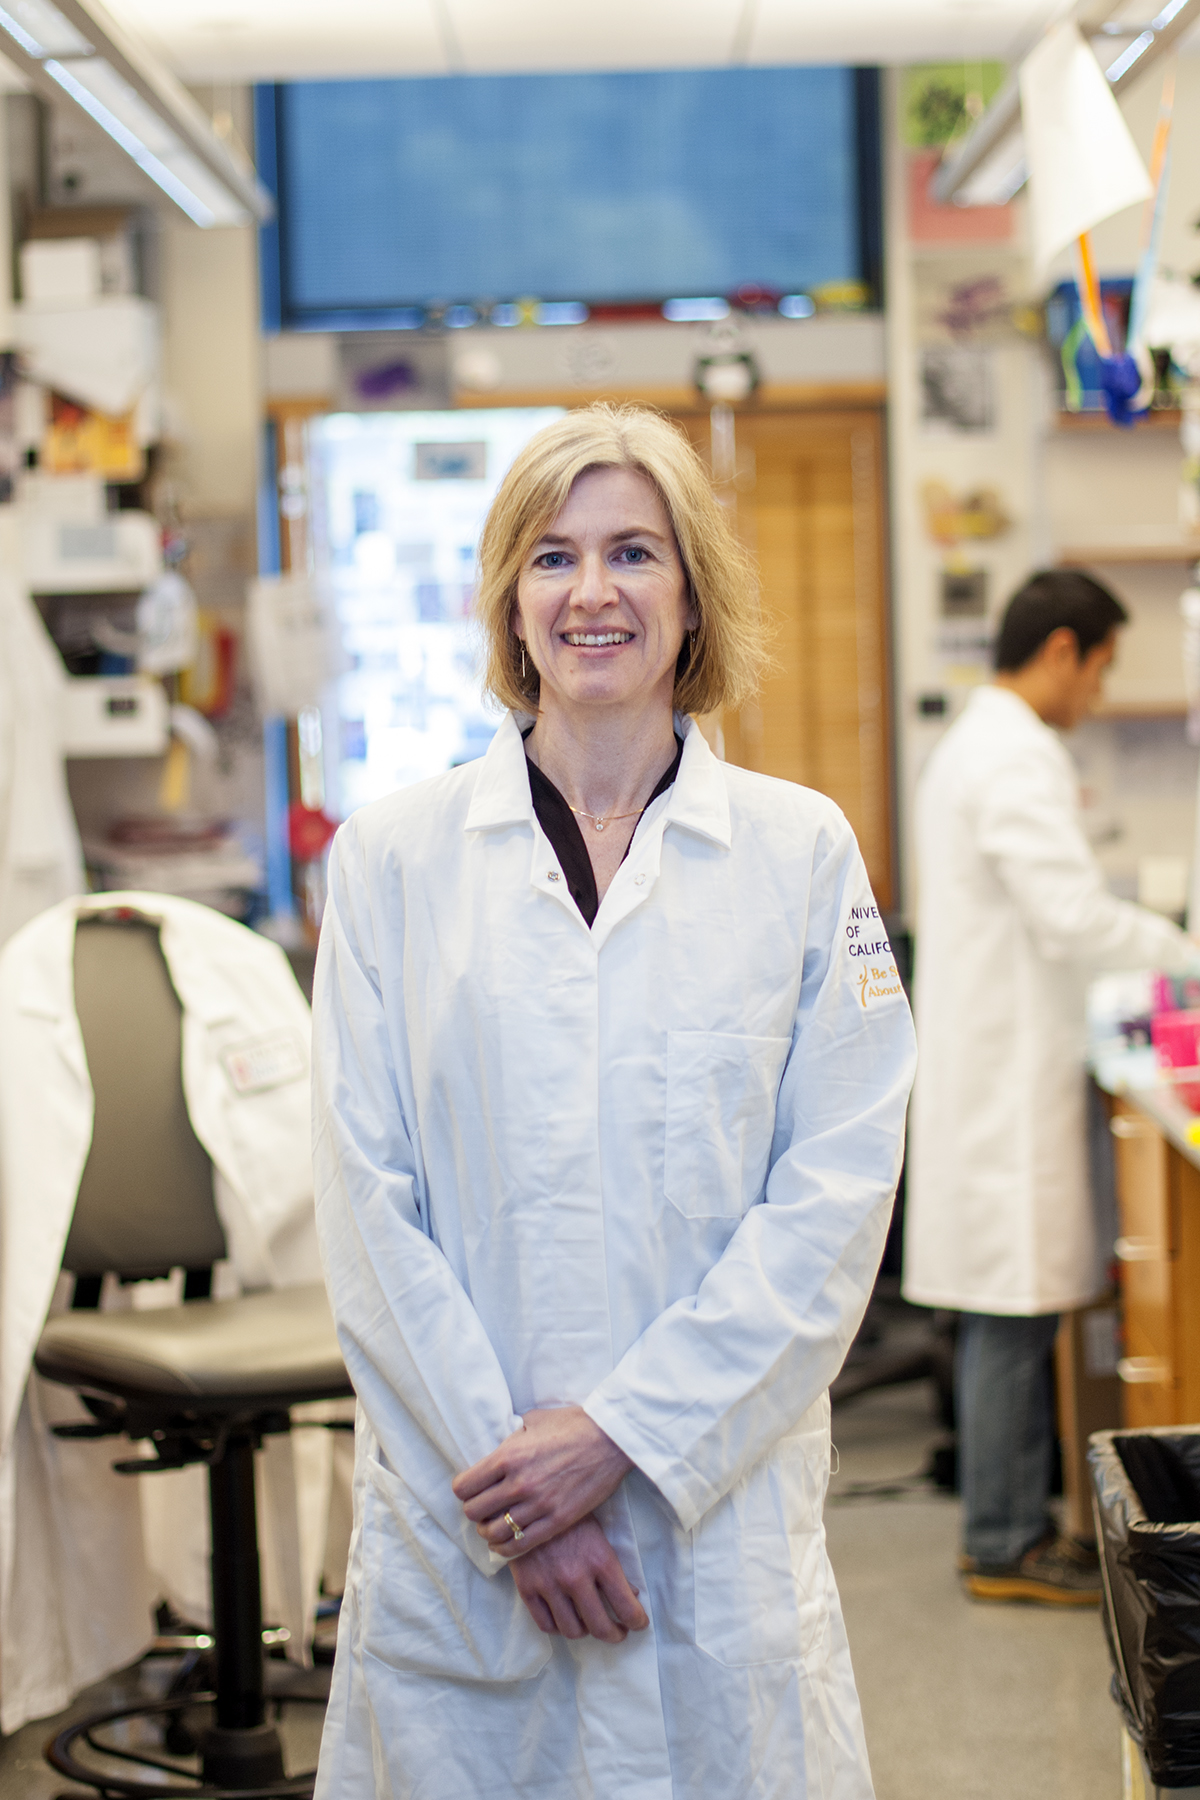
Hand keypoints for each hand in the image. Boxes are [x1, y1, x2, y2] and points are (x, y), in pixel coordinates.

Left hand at [452, 1406, 632, 1557]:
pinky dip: (506, 1548)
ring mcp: (538, 1505)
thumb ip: (511, 1438)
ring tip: (494, 1524)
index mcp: (508, 1456)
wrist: (611, 1440)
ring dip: (489, 1531)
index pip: (464, 1487)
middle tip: (483, 1507)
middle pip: (474, 1512)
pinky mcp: (556, 1521)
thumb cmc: (573, 1424)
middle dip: (474, 1511)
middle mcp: (518, 1483)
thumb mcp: (533, 1422)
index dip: (463, 1490)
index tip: (471, 1489)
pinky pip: (519, 1546)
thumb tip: (497, 1447)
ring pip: (493, 1532)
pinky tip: (506, 1542)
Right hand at [509, 1515, 648, 1642]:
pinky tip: (565, 1618)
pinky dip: (559, 1627)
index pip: (626, 1607)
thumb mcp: (599, 1536)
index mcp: (600, 1561)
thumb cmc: (571, 1518)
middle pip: (600, 1628)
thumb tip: (631, 1595)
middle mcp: (576, 1577)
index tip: (639, 1624)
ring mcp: (549, 1585)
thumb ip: (614, 1568)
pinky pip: (546, 1625)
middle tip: (618, 1632)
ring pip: (573, 1631)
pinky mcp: (527, 1589)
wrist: (529, 1503)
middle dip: (615, 1634)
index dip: (637, 1622)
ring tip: (590, 1623)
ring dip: (586, 1631)